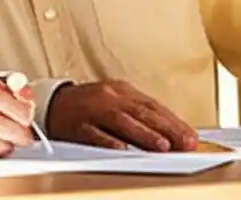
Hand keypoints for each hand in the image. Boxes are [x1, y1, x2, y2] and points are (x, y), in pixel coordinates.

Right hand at [46, 80, 197, 151]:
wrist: (50, 104)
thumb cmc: (88, 106)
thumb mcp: (115, 103)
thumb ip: (138, 115)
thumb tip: (169, 134)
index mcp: (120, 90)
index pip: (153, 106)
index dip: (174, 122)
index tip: (191, 137)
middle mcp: (108, 97)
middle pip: (141, 112)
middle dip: (166, 129)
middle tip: (185, 143)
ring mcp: (92, 110)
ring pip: (122, 121)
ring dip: (144, 134)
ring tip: (162, 146)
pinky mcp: (76, 125)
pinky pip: (94, 133)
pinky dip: (109, 141)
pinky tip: (122, 149)